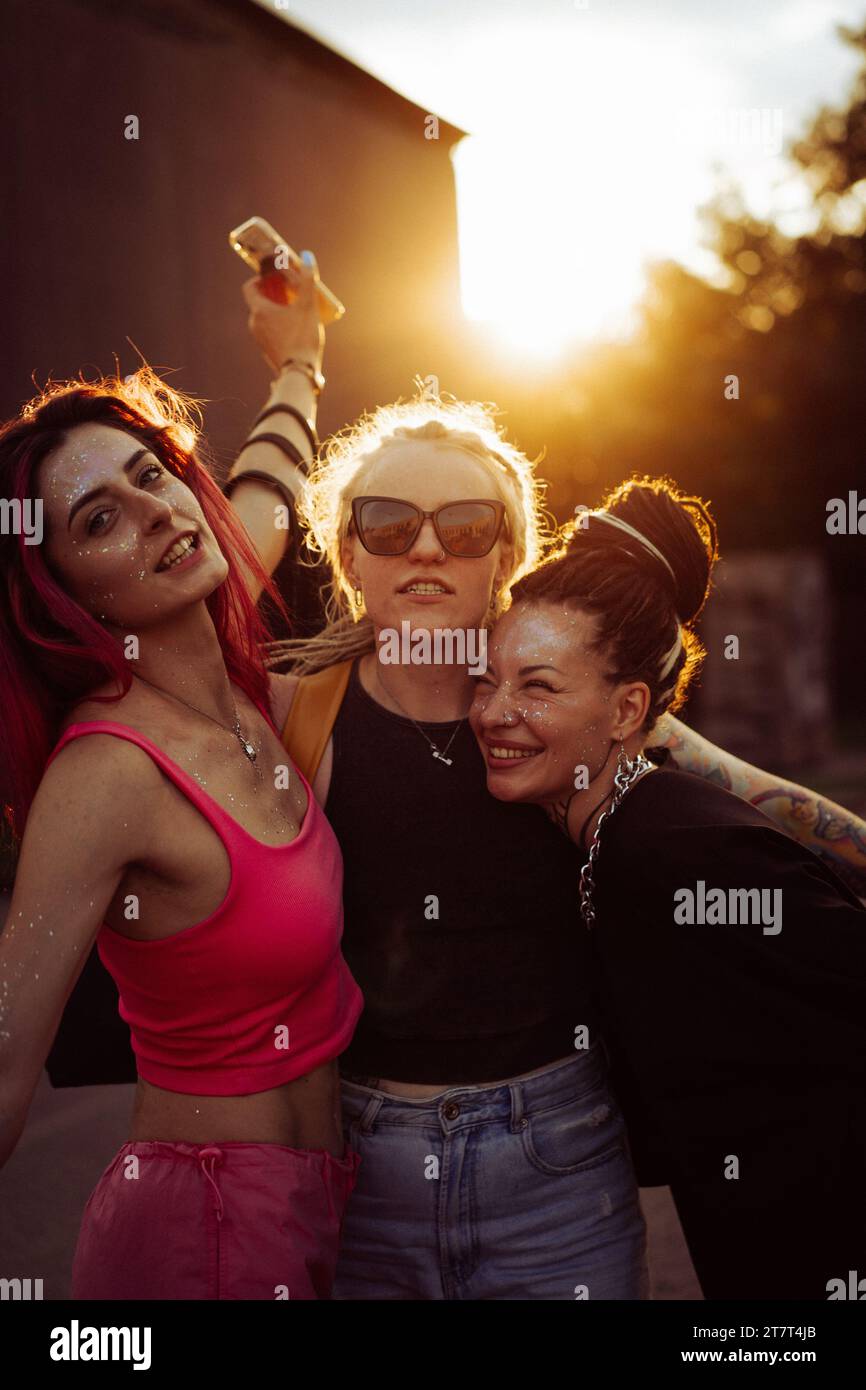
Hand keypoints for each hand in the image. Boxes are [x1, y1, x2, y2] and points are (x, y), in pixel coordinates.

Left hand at [243, 251, 324, 376]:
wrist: (299, 373)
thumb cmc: (302, 337)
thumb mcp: (308, 306)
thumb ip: (308, 280)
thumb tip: (306, 256)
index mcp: (259, 310)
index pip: (249, 288)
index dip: (259, 279)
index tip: (273, 278)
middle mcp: (254, 325)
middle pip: (258, 303)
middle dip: (273, 295)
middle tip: (289, 293)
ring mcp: (259, 340)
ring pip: (264, 319)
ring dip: (276, 312)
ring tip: (295, 312)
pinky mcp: (267, 352)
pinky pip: (270, 334)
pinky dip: (279, 328)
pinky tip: (296, 331)